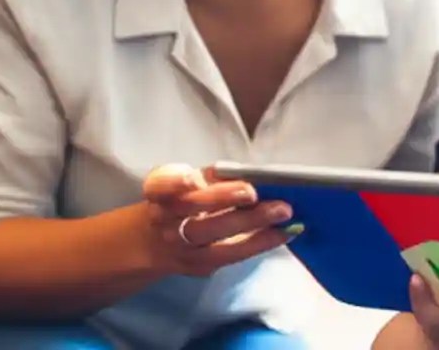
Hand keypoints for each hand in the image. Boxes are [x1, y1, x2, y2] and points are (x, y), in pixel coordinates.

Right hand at [140, 163, 293, 276]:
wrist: (154, 243)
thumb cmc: (181, 202)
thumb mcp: (187, 183)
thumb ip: (212, 177)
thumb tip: (256, 173)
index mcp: (161, 192)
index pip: (160, 184)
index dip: (175, 182)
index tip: (192, 179)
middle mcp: (166, 219)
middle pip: (192, 209)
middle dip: (223, 199)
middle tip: (253, 192)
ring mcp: (183, 246)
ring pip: (216, 235)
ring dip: (253, 222)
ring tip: (283, 211)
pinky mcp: (201, 264)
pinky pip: (233, 254)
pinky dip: (262, 242)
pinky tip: (285, 232)